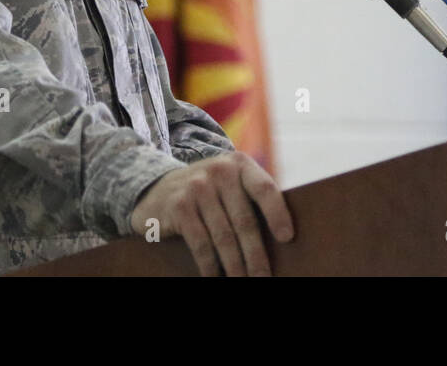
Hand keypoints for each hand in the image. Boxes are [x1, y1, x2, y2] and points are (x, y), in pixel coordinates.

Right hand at [129, 151, 293, 275]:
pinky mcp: (179, 206)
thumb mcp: (231, 184)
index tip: (287, 238)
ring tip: (243, 281)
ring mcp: (197, 187)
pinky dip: (210, 266)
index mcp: (240, 164)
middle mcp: (219, 171)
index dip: (277, 213)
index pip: (264, 188)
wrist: (159, 189)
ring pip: (223, 237)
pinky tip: (216, 278)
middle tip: (264, 277)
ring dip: (235, 266)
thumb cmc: (210, 193)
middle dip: (256, 255)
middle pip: (244, 220)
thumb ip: (252, 199)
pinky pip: (200, 244)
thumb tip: (283, 239)